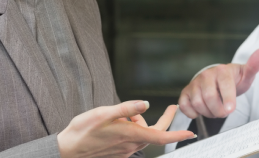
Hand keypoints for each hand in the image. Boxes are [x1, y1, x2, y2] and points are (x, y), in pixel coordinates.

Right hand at [57, 101, 194, 157]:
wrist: (67, 150)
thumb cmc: (83, 131)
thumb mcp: (103, 113)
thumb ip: (126, 108)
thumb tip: (146, 104)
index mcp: (130, 135)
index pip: (160, 135)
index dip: (177, 134)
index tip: (191, 133)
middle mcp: (131, 145)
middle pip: (154, 132)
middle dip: (160, 119)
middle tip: (171, 107)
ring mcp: (125, 150)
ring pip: (142, 134)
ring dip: (138, 123)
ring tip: (119, 116)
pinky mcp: (119, 152)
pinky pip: (132, 139)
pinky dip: (130, 129)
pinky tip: (116, 125)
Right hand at [178, 48, 258, 118]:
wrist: (219, 80)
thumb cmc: (234, 79)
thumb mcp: (246, 74)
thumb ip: (254, 65)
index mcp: (222, 71)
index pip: (224, 85)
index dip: (228, 99)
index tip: (231, 109)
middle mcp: (206, 75)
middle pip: (209, 97)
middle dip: (218, 110)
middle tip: (225, 111)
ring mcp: (195, 83)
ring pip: (198, 103)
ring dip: (208, 112)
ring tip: (215, 110)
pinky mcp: (186, 92)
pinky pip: (185, 106)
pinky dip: (193, 112)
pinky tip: (201, 110)